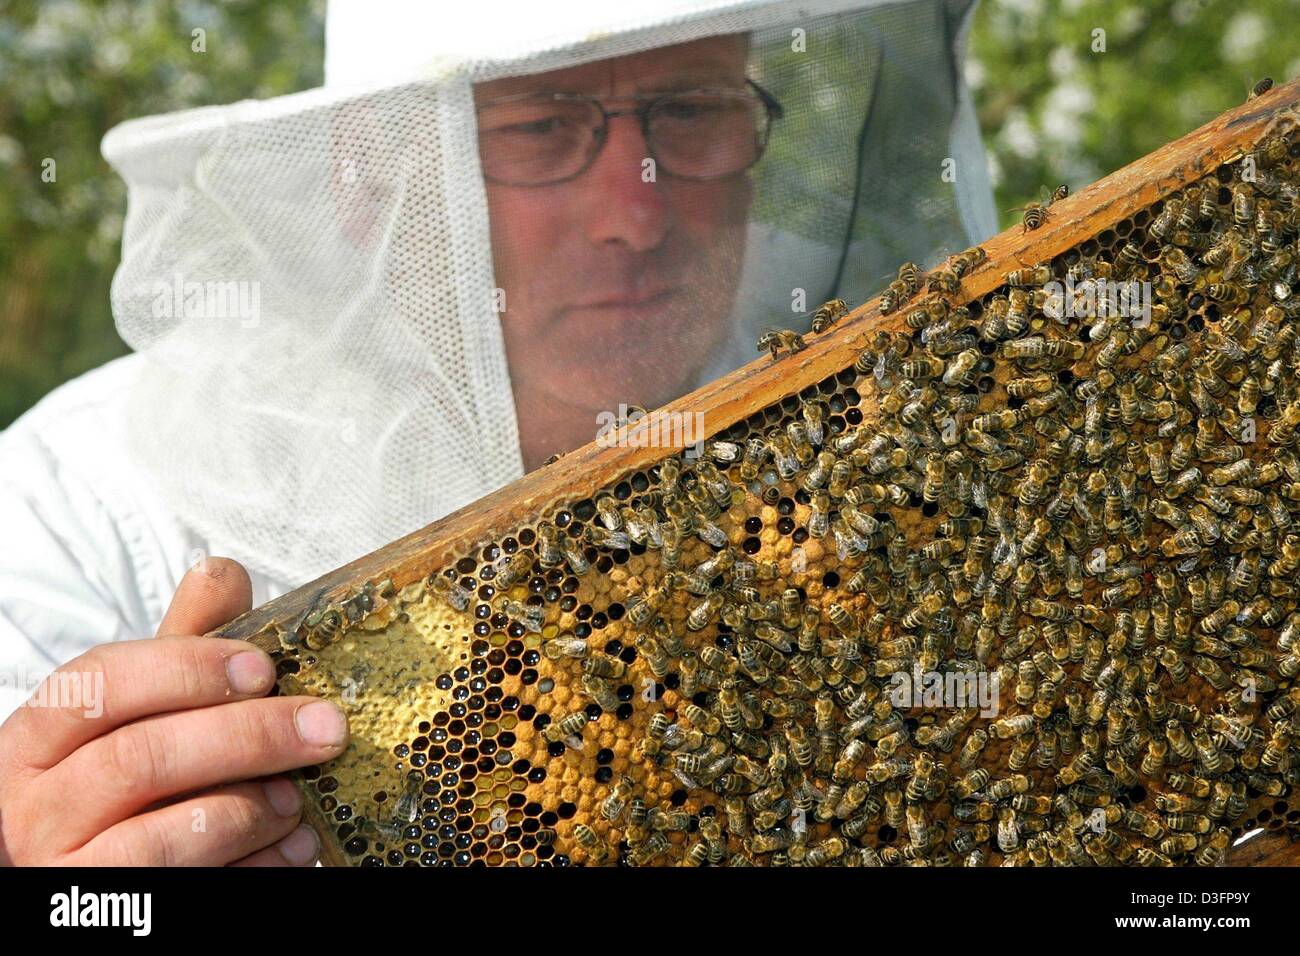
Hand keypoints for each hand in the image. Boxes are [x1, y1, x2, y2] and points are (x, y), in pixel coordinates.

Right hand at [0, 557, 348, 864]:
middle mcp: (36, 808)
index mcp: (40, 737)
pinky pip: (189, 892)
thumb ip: (179, 645)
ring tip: (301, 796)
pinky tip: (297, 847)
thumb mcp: (137, 709)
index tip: (263, 667)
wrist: (77, 874)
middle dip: (247, 738)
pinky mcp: (109, 917)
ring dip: (249, 811)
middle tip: (325, 727)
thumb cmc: (113, 780)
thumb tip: (222, 571)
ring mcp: (65, 872)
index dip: (187, 670)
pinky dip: (256, 869)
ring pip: (161, 838)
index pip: (101, 686)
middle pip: (141, 760)